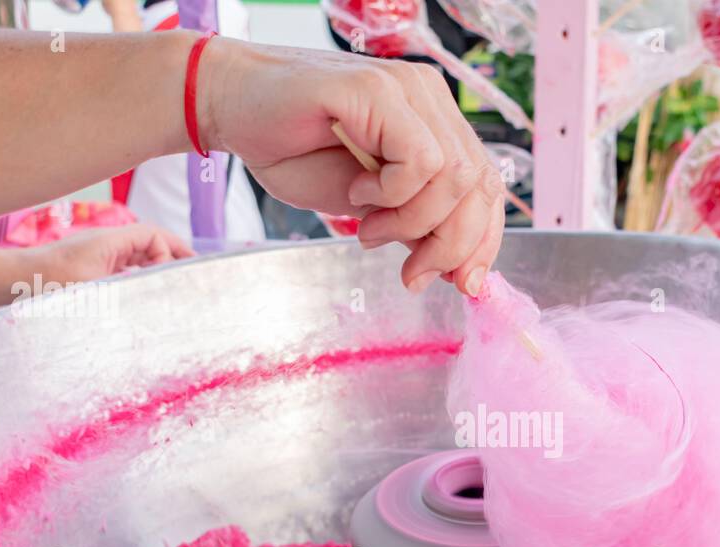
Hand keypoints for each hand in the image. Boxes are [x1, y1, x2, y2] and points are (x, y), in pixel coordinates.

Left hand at [17, 224, 192, 285]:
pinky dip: (141, 277)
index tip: (171, 277)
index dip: (170, 252)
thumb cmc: (48, 282)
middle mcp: (107, 244)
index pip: (155, 237)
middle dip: (173, 256)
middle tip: (193, 274)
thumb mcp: (96, 285)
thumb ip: (131, 282)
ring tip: (174, 285)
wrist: (13, 282)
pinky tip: (146, 295)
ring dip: (158, 268)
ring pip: (139, 256)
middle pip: (151, 243)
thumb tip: (159, 286)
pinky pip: (126, 269)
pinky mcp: (93, 270)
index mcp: (111, 240)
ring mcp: (100, 256)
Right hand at [200, 41, 502, 295]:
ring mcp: (407, 89)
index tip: (462, 283)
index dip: (483, 241)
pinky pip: (420, 159)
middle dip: (451, 246)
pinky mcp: (378, 90)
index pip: (488, 187)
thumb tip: (459, 271)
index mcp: (437, 122)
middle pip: (480, 186)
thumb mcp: (371, 207)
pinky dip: (394, 194)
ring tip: (370, 229)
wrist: (231, 109)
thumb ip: (416, 226)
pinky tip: (358, 194)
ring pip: (455, 176)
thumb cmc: (294, 151)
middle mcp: (430, 99)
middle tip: (411, 274)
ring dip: (413, 222)